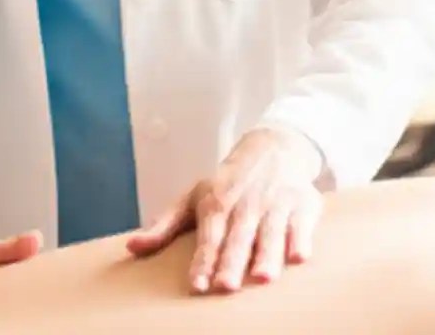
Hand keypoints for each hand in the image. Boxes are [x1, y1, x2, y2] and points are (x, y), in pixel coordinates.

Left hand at [126, 128, 323, 293]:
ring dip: (267, 255)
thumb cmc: (228, 183)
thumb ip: (164, 226)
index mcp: (217, 203)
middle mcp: (246, 204)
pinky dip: (301, 240)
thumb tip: (132, 248)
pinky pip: (302, 225)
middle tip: (226, 286)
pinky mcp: (303, 205)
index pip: (210, 236)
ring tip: (262, 278)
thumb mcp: (193, 197)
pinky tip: (299, 258)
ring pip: (270, 234)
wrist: (273, 148)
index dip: (203, 260)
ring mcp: (276, 204)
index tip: (198, 284)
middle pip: (239, 238)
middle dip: (232, 262)